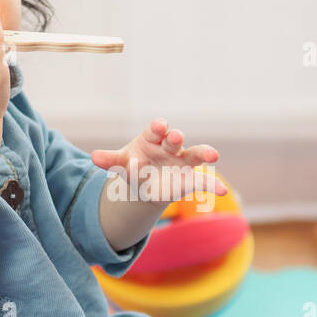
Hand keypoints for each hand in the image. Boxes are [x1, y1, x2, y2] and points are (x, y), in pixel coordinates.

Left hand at [90, 118, 227, 203]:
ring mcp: (182, 162)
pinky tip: (224, 190)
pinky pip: (203, 181)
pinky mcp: (189, 179)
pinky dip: (214, 185)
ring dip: (203, 153)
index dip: (158, 127)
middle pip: (174, 139)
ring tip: (213, 155)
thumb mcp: (121, 162)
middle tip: (175, 136)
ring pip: (195, 154)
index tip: (159, 126)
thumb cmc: (134, 165)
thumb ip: (110, 160)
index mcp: (152, 138)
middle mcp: (170, 147)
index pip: (156, 129)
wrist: (145, 183)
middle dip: (175, 137)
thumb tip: (93, 157)